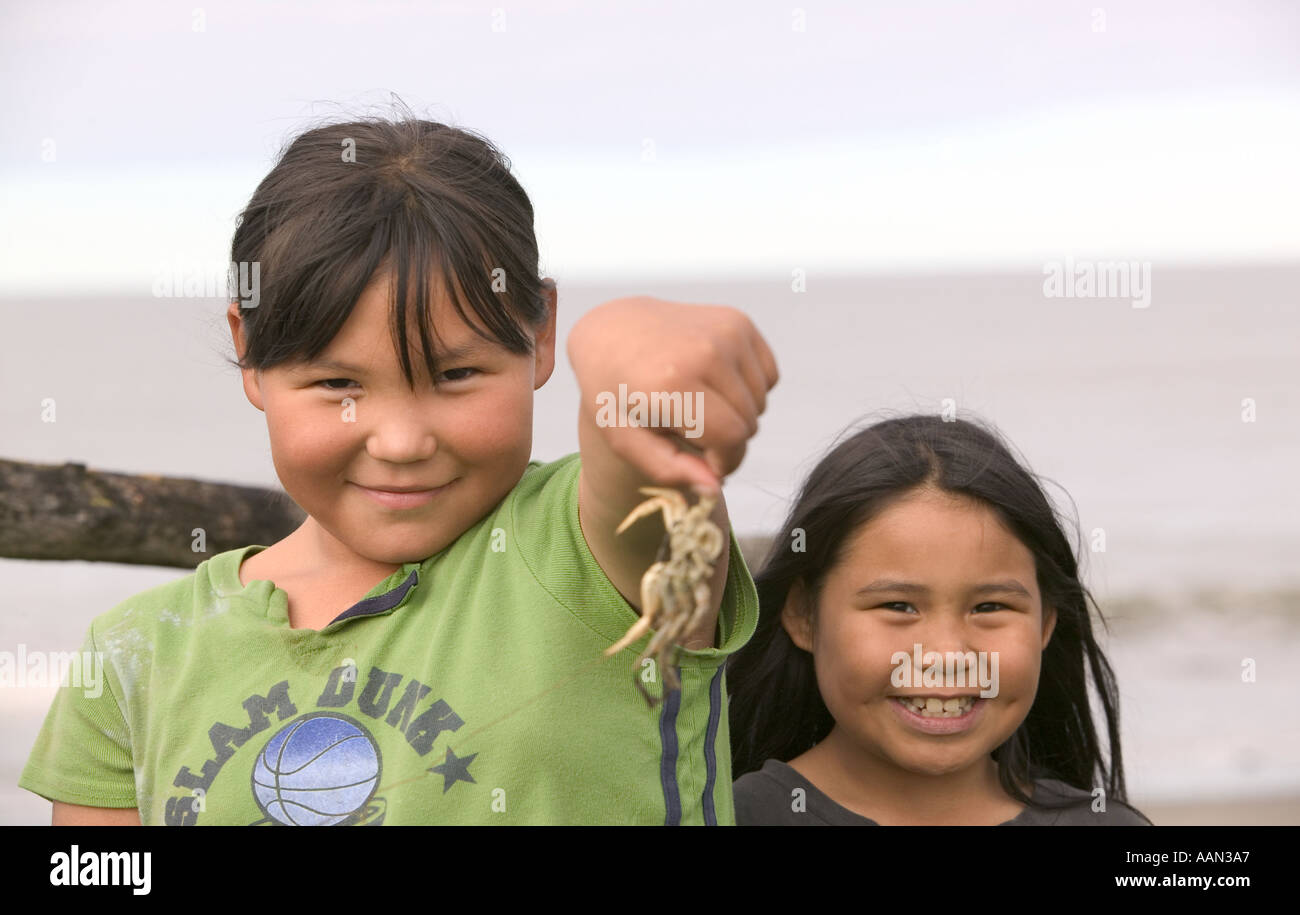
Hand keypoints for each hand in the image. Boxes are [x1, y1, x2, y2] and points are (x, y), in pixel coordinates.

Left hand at [567, 296, 778, 489]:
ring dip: (738, 414)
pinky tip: (715, 384)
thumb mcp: (626, 438)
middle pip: (749, 422)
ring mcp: (725, 331)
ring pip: (760, 401)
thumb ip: (668, 469)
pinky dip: (749, 388)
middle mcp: (704, 351)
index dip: (724, 461)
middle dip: (728, 440)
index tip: (705, 462)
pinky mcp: (738, 321)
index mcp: (672, 383)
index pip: (731, 437)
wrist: (612, 330)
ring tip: (701, 406)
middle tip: (695, 432)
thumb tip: (714, 488)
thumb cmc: (615, 391)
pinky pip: (767, 375)